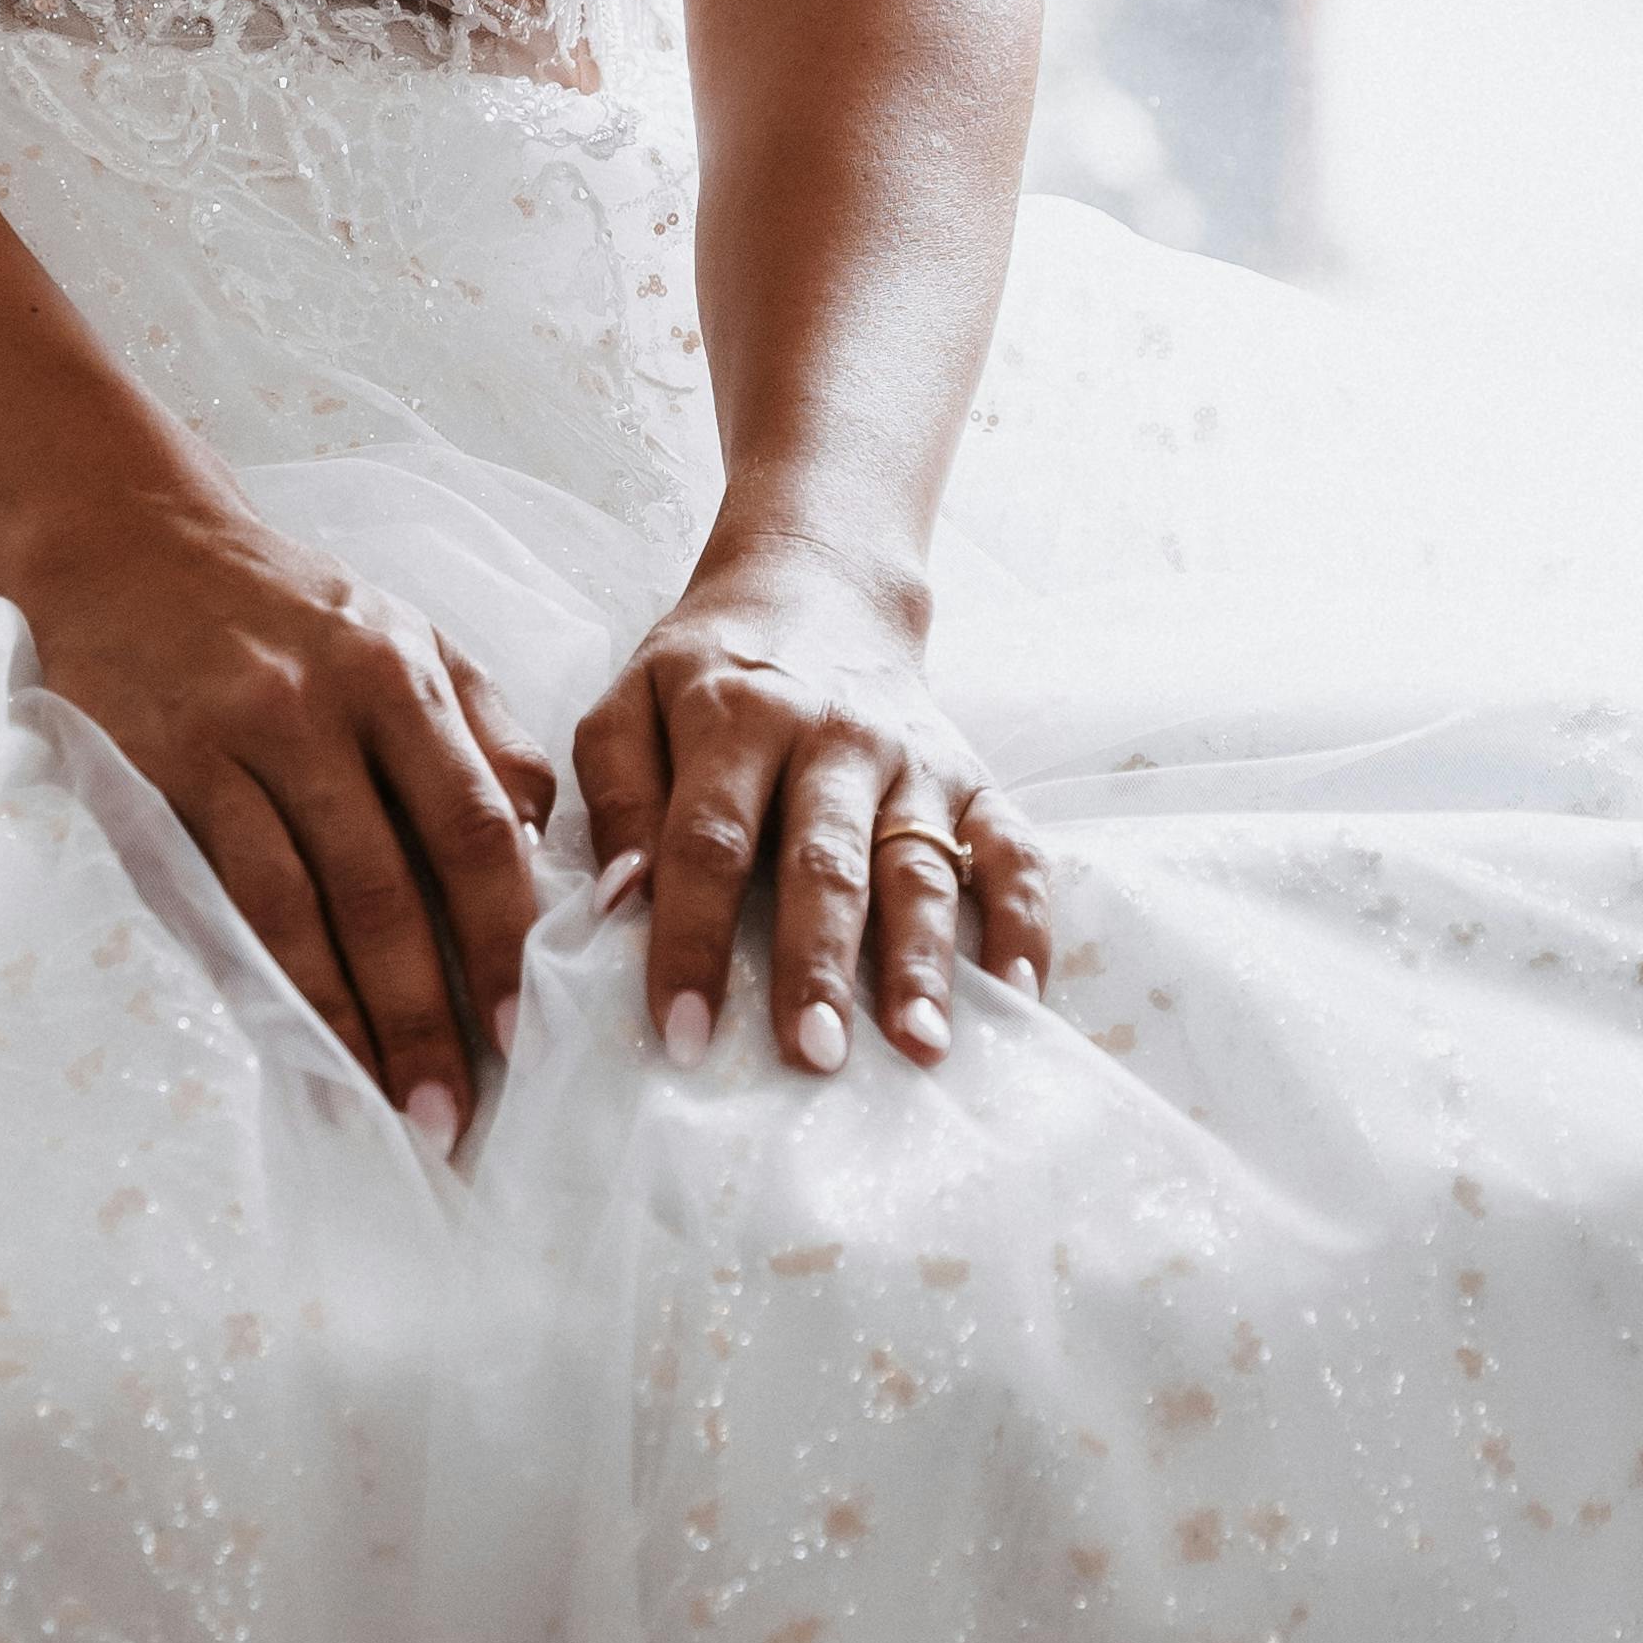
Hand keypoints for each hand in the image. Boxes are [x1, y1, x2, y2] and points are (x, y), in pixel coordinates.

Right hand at [6, 465, 554, 1136]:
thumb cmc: (286, 604)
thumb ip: (485, 729)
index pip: (472, 825)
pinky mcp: (153, 774)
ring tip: (381, 1108)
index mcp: (399, 673)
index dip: (502, 936)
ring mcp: (228, 743)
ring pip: (298, 908)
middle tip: (454, 1114)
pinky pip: (216, 899)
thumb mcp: (406, 633)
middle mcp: (317, 707)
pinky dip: (259, 979)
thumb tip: (547, 846)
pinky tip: (289, 1043)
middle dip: (427, 1011)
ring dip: (345, 1021)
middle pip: (387, 886)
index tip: (526, 1030)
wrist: (127, 537)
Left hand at [576, 542, 1050, 1077]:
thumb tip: (621, 900)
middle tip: (813, 1055)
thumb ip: (618, 797)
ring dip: (923, 959)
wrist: (815, 587)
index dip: (693, 940)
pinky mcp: (974, 776)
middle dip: (819, 963)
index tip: (683, 1033)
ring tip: (920, 1046)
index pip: (708, 841)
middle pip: (824, 861)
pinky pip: (1014, 850)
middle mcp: (833, 736)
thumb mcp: (629, 707)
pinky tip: (1019, 996)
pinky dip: (1025, 920)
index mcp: (735, 717)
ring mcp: (913, 760)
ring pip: (920, 865)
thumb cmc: (707, 677)